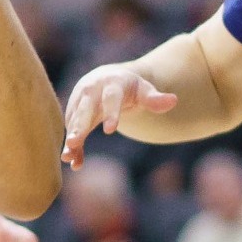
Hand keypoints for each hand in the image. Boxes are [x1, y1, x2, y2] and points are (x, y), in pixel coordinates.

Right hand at [62, 66, 177, 166]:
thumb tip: (173, 100)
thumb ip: (155, 98)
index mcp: (111, 84)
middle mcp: (91, 91)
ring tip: (67, 156)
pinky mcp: (74, 114)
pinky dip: (74, 147)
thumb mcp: (143, 89)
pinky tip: (74, 162)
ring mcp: (80, 102)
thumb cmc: (128, 87)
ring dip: (71, 139)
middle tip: (74, 142)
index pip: (111, 99)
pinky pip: (74, 132)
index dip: (111, 113)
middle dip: (78, 126)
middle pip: (85, 110)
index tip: (110, 131)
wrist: (106, 78)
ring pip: (74, 122)